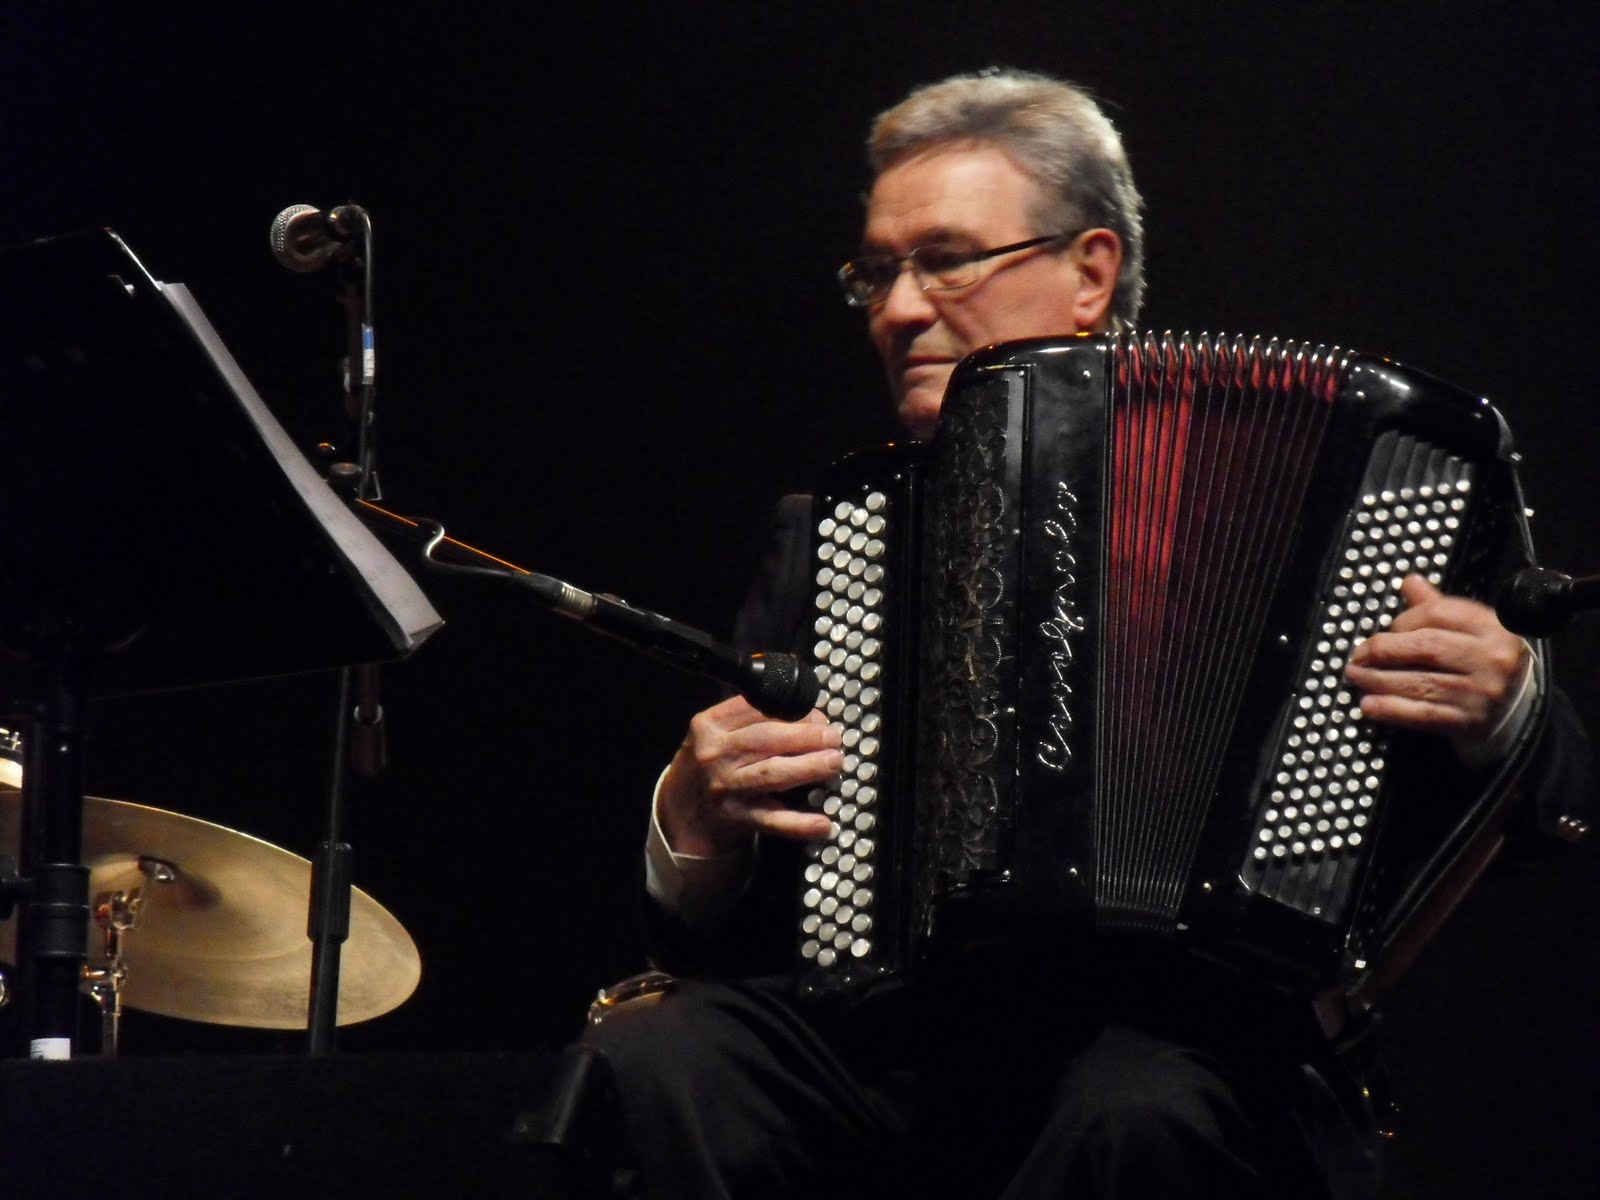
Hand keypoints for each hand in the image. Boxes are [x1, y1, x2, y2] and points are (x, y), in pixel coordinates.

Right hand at [658, 695, 839, 856]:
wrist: (683, 809)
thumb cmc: (711, 761)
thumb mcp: (717, 730)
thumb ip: (751, 715)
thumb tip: (807, 709)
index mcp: (711, 724)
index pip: (756, 709)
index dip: (793, 711)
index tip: (819, 716)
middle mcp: (715, 754)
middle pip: (766, 739)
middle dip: (805, 736)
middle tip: (834, 737)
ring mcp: (725, 787)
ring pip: (771, 774)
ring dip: (808, 767)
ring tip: (834, 762)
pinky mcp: (737, 817)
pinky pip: (773, 820)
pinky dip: (800, 824)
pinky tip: (823, 823)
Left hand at [1345, 575, 1529, 745]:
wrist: (1517, 710)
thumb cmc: (1485, 662)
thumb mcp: (1472, 629)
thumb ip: (1438, 607)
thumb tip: (1409, 582)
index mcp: (1493, 628)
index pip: (1437, 614)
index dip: (1402, 620)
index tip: (1383, 630)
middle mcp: (1491, 659)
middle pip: (1426, 647)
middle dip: (1384, 650)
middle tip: (1358, 655)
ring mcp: (1482, 694)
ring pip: (1419, 682)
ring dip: (1378, 679)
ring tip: (1355, 675)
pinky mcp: (1468, 722)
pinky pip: (1421, 714)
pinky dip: (1390, 709)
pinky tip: (1368, 705)